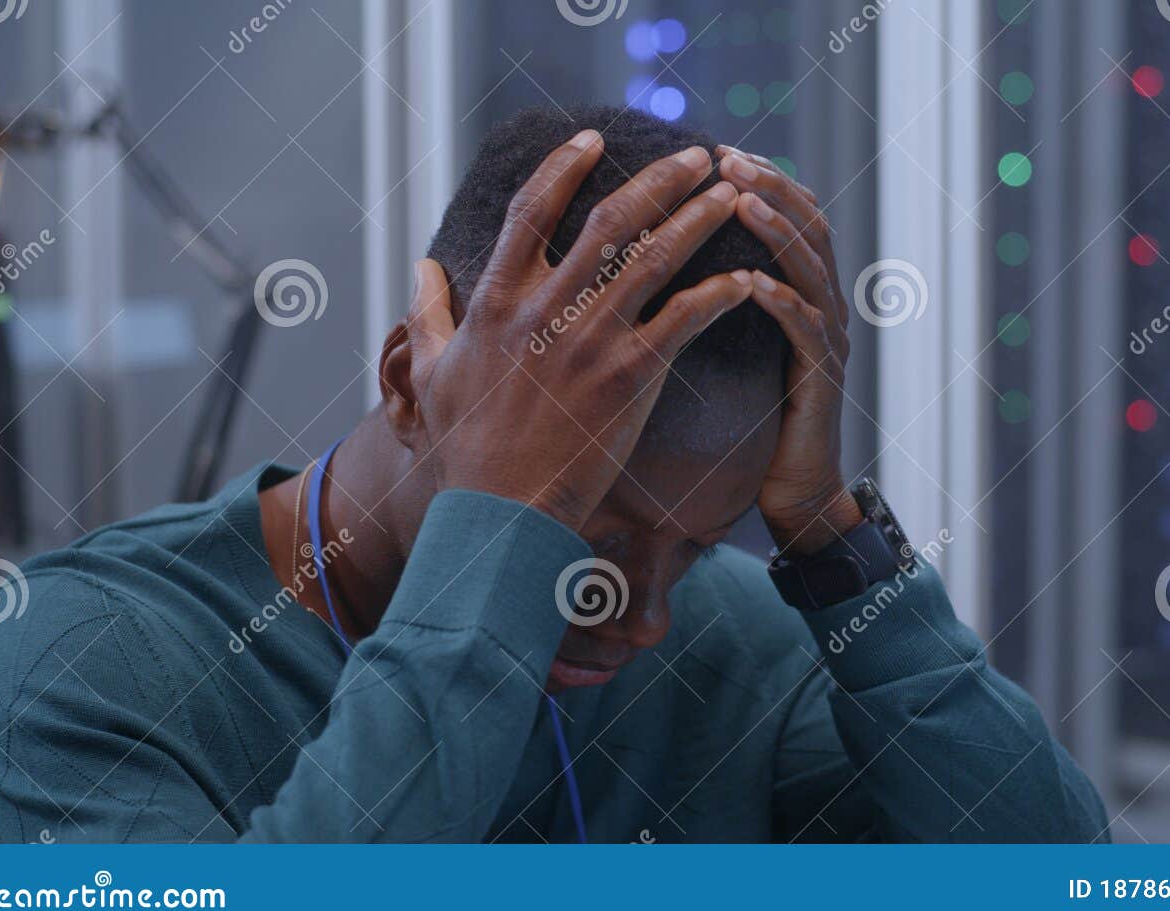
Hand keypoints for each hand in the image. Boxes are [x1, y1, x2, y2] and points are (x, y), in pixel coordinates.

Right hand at [385, 132, 748, 530]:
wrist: (498, 512)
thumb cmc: (464, 450)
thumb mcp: (430, 372)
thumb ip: (426, 314)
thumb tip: (423, 268)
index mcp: (498, 300)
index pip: (531, 210)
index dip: (563, 166)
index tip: (594, 138)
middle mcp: (546, 308)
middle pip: (610, 219)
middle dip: (659, 179)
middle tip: (696, 154)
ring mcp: (590, 340)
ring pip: (654, 258)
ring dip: (698, 220)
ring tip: (733, 194)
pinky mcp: (629, 377)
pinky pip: (683, 320)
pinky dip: (718, 294)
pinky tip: (746, 279)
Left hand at [717, 146, 861, 556]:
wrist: (792, 490)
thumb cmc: (752, 417)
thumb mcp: (733, 344)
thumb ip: (720, 298)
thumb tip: (661, 257)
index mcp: (801, 292)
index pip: (792, 217)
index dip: (764, 179)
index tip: (721, 151)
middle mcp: (823, 306)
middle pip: (808, 227)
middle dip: (770, 186)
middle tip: (729, 157)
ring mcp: (829, 340)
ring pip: (811, 269)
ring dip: (776, 230)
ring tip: (741, 198)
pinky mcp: (822, 379)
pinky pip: (807, 331)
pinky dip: (782, 301)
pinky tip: (753, 282)